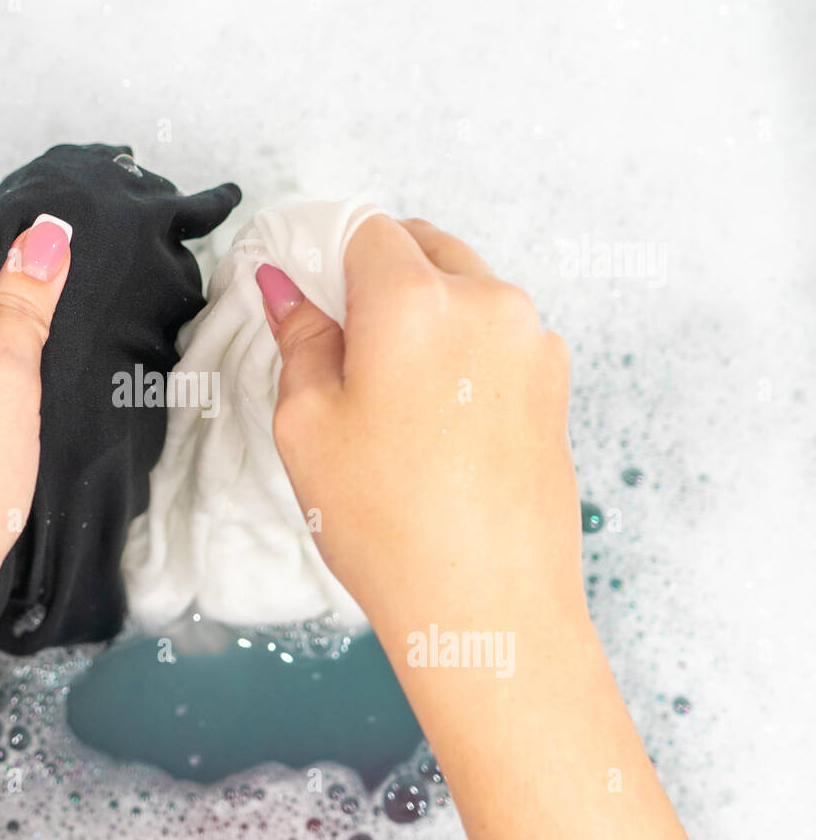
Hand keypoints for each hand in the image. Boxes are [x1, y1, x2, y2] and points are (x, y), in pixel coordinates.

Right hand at [256, 213, 690, 839]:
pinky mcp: (555, 382)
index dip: (328, 256)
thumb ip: (299, 338)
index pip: (367, 230)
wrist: (487, 609)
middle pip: (422, 249)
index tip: (308, 296)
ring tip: (393, 398)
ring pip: (465, 290)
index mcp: (416, 301)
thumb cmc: (390, 525)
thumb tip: (284, 287)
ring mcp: (533, 341)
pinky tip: (437, 421)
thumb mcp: (308, 425)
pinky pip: (498, 334)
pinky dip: (462, 350)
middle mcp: (487, 303)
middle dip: (377, 280)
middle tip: (343, 351)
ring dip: (425, 315)